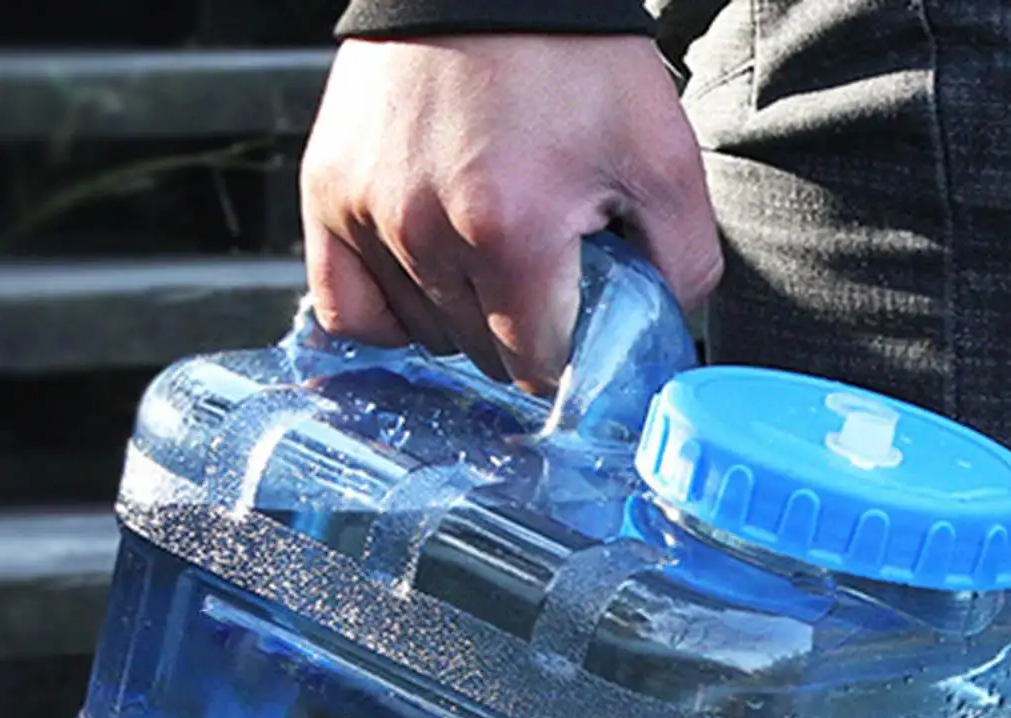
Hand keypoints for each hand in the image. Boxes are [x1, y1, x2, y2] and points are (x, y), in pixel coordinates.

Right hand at [300, 34, 720, 391]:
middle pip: (481, 355)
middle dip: (519, 330)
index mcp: (515, 234)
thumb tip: (661, 341)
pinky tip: (424, 287)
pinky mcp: (329, 196)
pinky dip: (387, 316)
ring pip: (425, 335)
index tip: (577, 322)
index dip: (567, 357)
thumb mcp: (663, 156)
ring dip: (461, 317)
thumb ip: (681, 266)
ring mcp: (371, 218)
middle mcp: (430, 235)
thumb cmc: (573, 56)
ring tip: (488, 250)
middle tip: (541, 268)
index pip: (536, 368)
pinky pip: (349, 312)